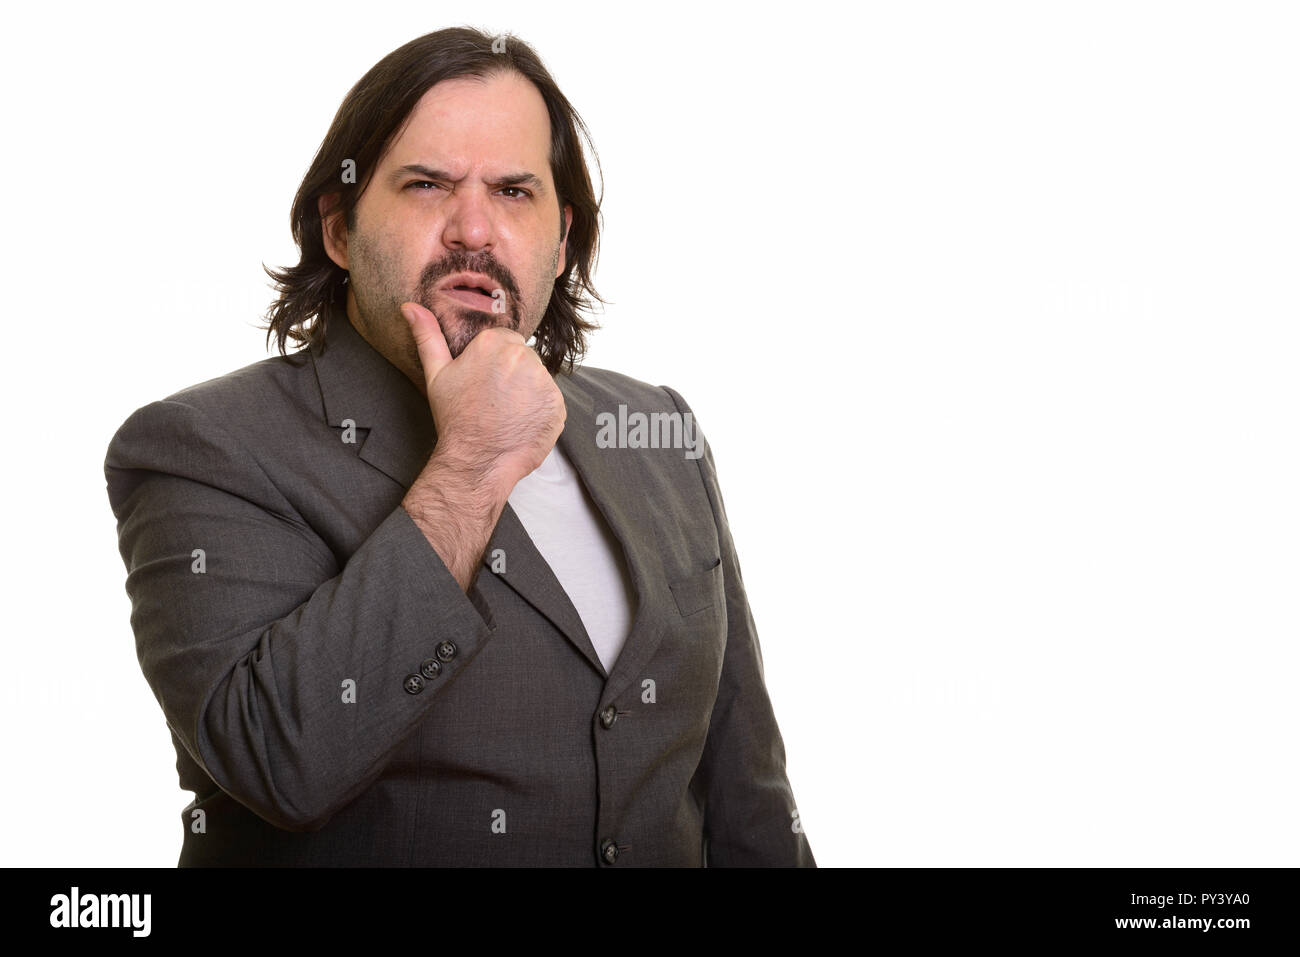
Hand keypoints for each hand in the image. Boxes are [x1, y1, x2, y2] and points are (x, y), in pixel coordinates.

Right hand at [401, 301, 564, 490]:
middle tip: (495, 400)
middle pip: (525, 359)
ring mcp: (543, 381)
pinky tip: (521, 422)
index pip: (507, 343)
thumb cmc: (455, 418)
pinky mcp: (557, 404)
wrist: (475, 460)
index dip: (497, 364)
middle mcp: (523, 356)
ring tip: (507, 413)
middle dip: (514, 375)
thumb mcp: (436, 374)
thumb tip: (410, 307)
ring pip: (539, 380)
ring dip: (528, 392)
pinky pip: (551, 402)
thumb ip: (428, 336)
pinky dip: (540, 411)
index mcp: (494, 343)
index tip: (487, 383)